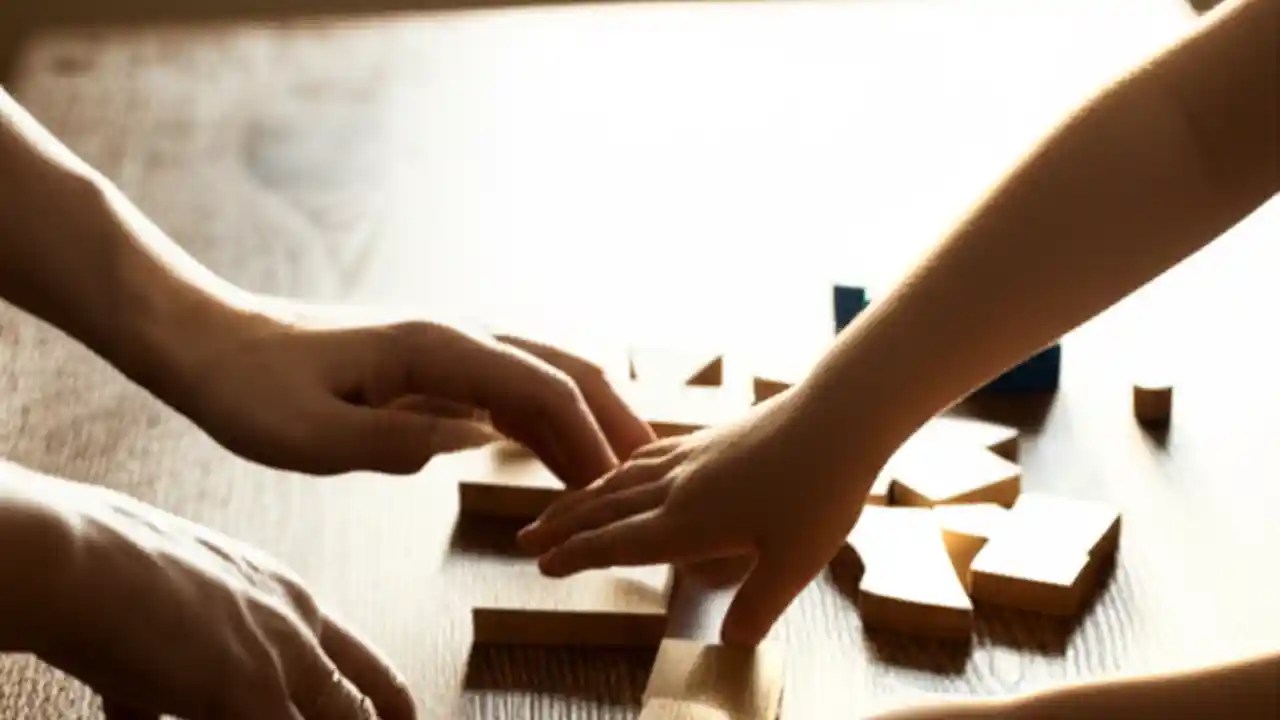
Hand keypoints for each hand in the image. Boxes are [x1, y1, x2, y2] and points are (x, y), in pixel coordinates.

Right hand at [20, 472, 412, 719]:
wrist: (81, 557)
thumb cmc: (108, 574)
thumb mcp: (160, 617)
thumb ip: (166, 674)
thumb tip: (137, 713)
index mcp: (286, 597)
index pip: (357, 662)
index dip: (382, 700)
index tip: (399, 718)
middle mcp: (297, 624)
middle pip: (364, 701)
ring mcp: (282, 658)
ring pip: (343, 719)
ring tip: (265, 714)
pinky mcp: (252, 692)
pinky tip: (222, 719)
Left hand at [155, 306, 651, 484]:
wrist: (212, 343)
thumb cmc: (249, 389)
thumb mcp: (306, 434)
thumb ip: (392, 441)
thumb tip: (476, 441)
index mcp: (433, 346)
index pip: (537, 387)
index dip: (584, 437)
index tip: (612, 487)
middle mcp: (454, 338)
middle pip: (561, 368)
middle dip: (612, 416)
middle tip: (653, 469)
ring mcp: (447, 351)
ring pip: (542, 378)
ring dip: (587, 420)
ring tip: (623, 471)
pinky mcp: (434, 369)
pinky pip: (509, 395)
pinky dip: (547, 426)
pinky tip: (560, 459)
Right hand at [516, 394, 882, 644]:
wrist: (839, 417)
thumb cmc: (820, 490)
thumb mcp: (795, 562)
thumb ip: (757, 606)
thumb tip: (728, 645)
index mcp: (689, 520)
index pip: (617, 543)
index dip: (577, 556)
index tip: (542, 565)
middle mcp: (679, 486)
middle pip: (606, 507)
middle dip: (563, 526)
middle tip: (526, 539)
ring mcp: (693, 456)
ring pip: (622, 478)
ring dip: (585, 495)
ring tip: (560, 508)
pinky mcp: (710, 438)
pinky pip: (649, 454)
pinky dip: (622, 467)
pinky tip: (624, 469)